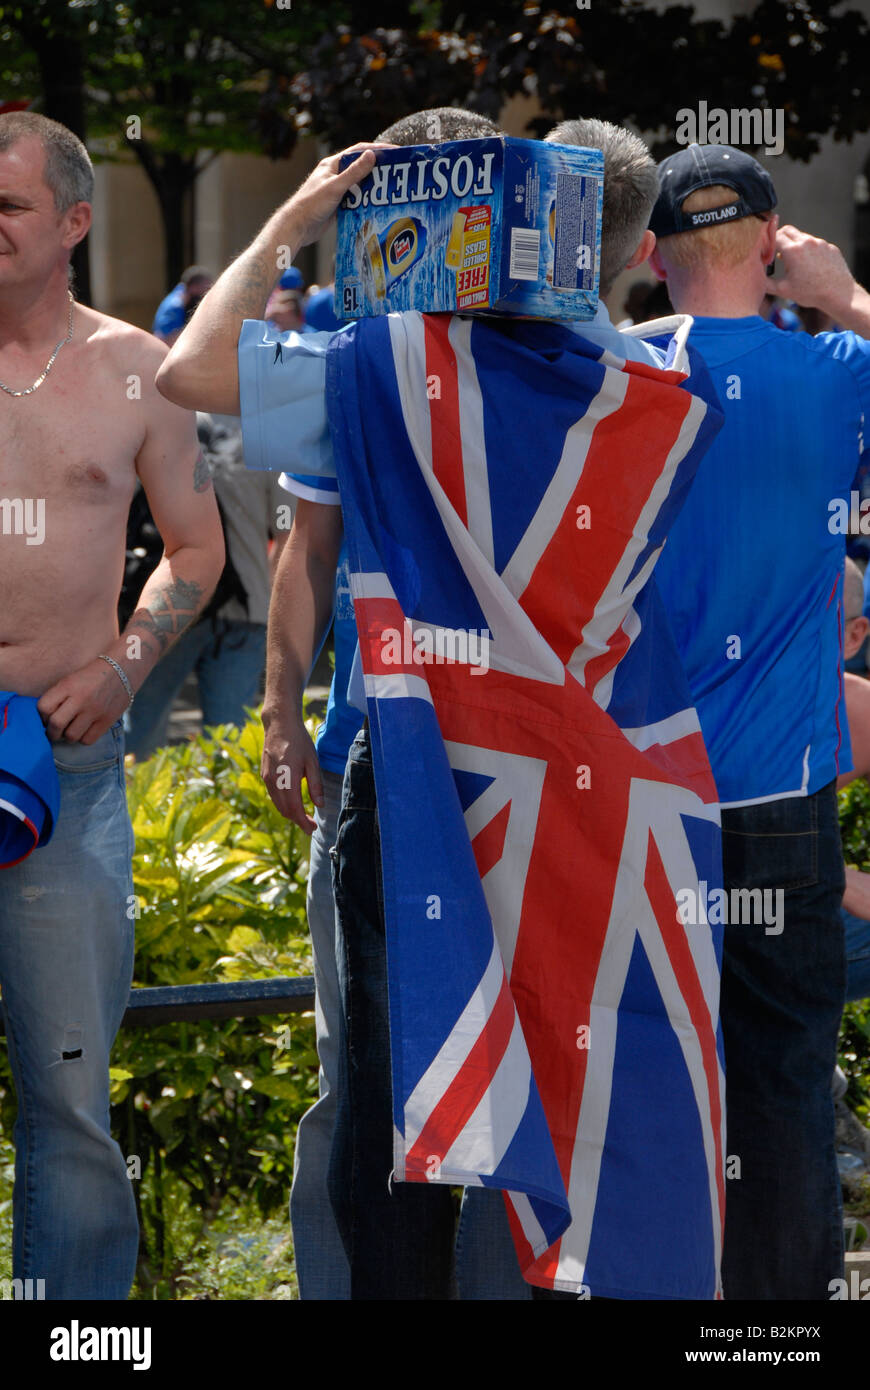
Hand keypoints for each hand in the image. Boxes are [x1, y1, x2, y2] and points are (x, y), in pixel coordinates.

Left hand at [38, 657, 130, 743]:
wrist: (122, 669)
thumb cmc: (92, 676)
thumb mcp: (71, 680)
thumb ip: (57, 696)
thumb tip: (44, 719)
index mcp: (68, 685)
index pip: (44, 707)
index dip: (41, 716)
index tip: (45, 718)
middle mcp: (81, 699)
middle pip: (56, 724)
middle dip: (51, 732)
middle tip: (53, 732)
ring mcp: (95, 711)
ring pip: (71, 736)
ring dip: (67, 736)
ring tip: (70, 730)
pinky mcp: (107, 720)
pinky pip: (88, 740)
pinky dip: (83, 738)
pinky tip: (84, 731)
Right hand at [260, 708, 323, 832]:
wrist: (279, 724)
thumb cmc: (299, 741)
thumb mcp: (313, 761)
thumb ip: (315, 784)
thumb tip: (319, 805)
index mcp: (287, 778)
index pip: (294, 808)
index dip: (303, 822)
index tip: (312, 829)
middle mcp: (273, 781)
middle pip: (284, 810)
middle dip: (298, 821)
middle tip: (311, 825)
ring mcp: (267, 778)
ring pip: (278, 804)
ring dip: (290, 814)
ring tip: (304, 816)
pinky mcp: (264, 775)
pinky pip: (273, 796)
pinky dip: (284, 804)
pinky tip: (294, 803)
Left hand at [284, 142, 387, 248]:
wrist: (297, 227)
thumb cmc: (311, 204)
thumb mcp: (335, 187)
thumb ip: (354, 173)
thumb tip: (371, 155)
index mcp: (332, 165)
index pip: (358, 151)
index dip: (377, 149)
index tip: (394, 153)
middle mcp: (335, 175)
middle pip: (360, 168)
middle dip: (377, 169)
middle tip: (395, 173)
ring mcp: (337, 190)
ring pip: (359, 185)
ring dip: (373, 187)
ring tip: (389, 190)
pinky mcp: (338, 205)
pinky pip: (356, 200)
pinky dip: (366, 201)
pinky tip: (377, 206)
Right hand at [774, 224, 855, 317]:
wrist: (838, 294)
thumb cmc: (810, 293)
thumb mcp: (784, 290)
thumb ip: (766, 283)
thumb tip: (756, 278)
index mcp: (793, 251)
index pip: (774, 236)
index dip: (767, 244)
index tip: (766, 254)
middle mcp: (806, 242)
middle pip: (787, 230)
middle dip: (779, 239)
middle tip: (776, 252)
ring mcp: (820, 243)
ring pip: (802, 237)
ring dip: (795, 245)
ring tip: (794, 263)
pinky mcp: (830, 247)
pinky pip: (815, 244)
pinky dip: (809, 251)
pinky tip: (810, 266)